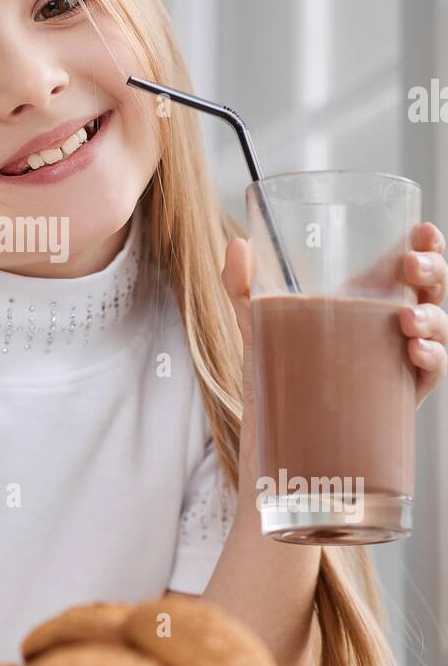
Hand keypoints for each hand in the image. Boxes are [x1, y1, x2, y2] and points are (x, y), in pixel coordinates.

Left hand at [221, 221, 447, 412]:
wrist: (273, 436)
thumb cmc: (277, 372)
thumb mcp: (257, 323)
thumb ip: (242, 285)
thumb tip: (238, 245)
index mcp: (368, 299)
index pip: (409, 262)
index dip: (427, 244)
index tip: (423, 229)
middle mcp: (390, 325)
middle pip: (431, 288)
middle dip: (433, 270)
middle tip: (411, 266)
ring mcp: (399, 359)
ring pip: (439, 329)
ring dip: (433, 318)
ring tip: (409, 319)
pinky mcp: (399, 395)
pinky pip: (431, 374)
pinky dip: (433, 359)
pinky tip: (415, 351)